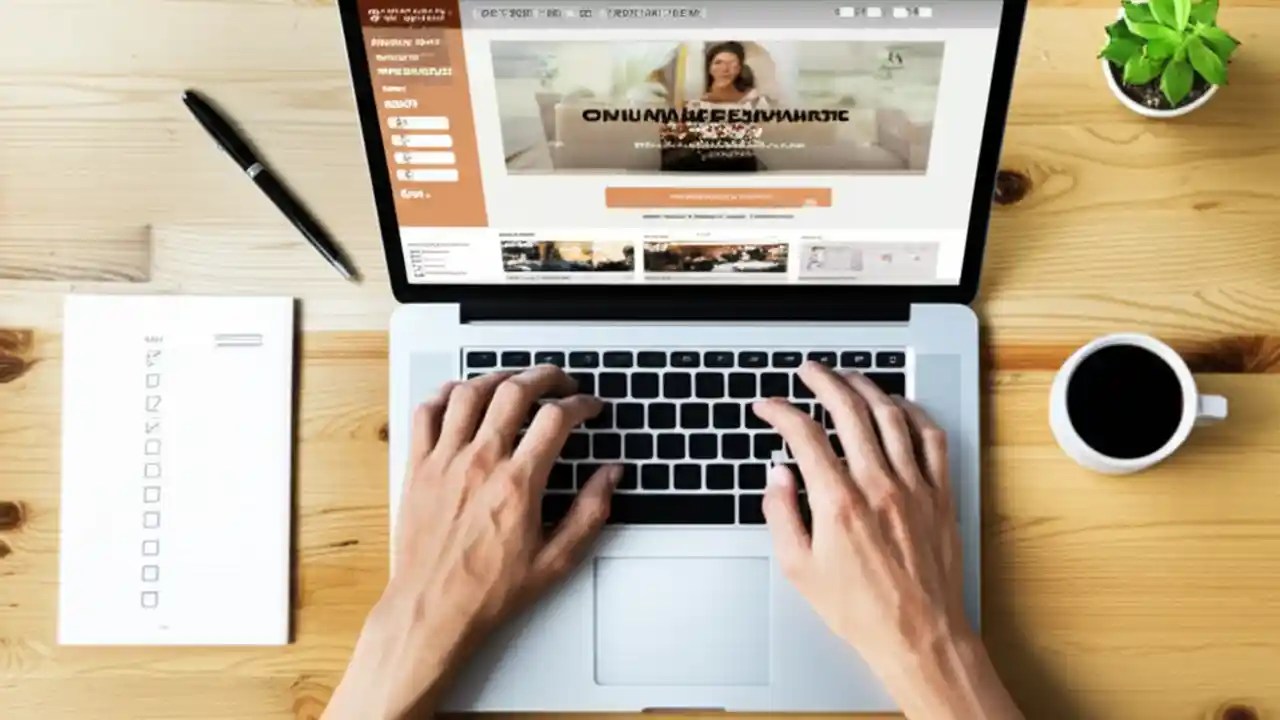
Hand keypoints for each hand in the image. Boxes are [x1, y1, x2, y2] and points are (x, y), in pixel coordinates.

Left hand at [325, 367, 618, 719]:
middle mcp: (480, 463)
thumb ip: (590, 512)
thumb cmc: (488, 591)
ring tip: (515, 382)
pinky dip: (446, 395)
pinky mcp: (418, 467)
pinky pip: (427, 412)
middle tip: (559, 382)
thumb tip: (609, 476)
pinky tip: (461, 397)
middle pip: (515, 390)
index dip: (581, 403)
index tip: (589, 407)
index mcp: (518, 484)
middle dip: (545, 375)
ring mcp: (444, 461)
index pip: (556, 418)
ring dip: (498, 377)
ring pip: (470, 392)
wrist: (432, 610)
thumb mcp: (556, 560)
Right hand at [753, 363, 1019, 719]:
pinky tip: (898, 407)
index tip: (769, 407)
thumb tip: (778, 477)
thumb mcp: (799, 569)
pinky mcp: (940, 496)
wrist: (919, 636)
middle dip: (823, 382)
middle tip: (809, 371)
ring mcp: (914, 488)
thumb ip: (782, 515)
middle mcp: (878, 487)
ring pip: (890, 417)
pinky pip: (931, 440)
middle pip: (849, 412)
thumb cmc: (860, 611)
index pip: (805, 436)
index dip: (781, 412)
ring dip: (866, 388)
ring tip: (848, 377)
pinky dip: (913, 414)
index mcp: (838, 504)